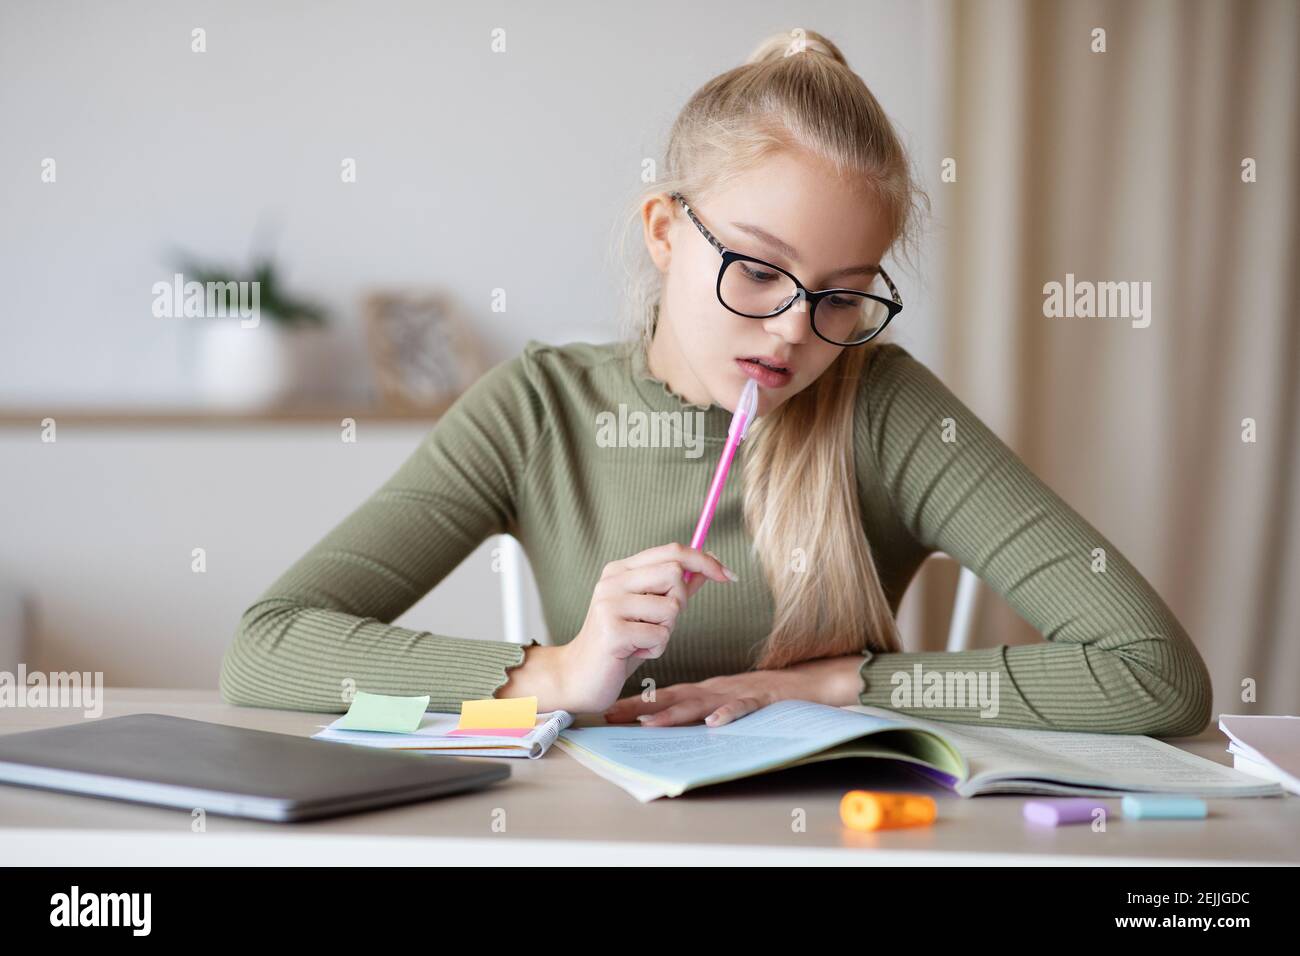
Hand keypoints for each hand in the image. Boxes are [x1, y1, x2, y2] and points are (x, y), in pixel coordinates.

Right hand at [553, 542, 735, 713]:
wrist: (579, 676)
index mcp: (620, 570)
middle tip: (658, 623)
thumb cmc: (619, 645)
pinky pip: (660, 636)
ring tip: (641, 640)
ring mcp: (609, 604)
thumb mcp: (650, 612)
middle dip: (679, 602)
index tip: (729, 575)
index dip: (704, 560)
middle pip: (674, 573)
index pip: (671, 551)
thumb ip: (676, 588)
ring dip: (666, 631)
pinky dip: (655, 649)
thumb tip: (708, 567)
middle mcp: (612, 581)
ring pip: (671, 608)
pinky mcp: (612, 631)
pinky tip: (633, 653)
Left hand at [601, 654, 868, 726]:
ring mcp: (738, 694)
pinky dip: (728, 716)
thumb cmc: (767, 695)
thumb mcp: (730, 698)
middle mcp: (717, 690)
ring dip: (675, 713)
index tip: (609, 712)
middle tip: (611, 716)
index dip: (637, 703)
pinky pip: (744, 709)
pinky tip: (714, 725)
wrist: (810, 682)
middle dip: (641, 708)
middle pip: (674, 698)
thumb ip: (705, 705)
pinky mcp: (762, 700)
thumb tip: (671, 722)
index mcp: (708, 690)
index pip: (666, 695)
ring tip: (649, 723)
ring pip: (702, 703)